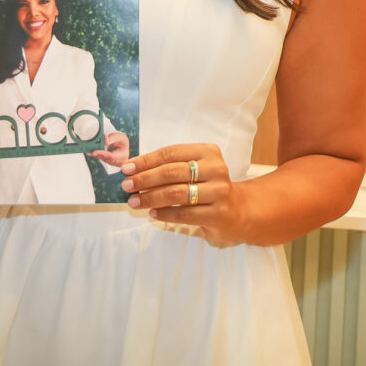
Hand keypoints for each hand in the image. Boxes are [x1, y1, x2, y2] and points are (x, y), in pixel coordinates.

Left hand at [88, 131, 129, 165]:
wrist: (123, 145)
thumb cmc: (122, 141)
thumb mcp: (120, 137)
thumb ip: (112, 138)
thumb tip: (105, 141)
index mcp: (123, 156)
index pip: (111, 156)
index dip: (102, 154)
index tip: (94, 152)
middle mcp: (118, 162)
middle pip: (106, 158)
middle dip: (97, 154)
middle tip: (89, 151)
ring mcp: (113, 163)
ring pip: (103, 159)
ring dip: (96, 154)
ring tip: (88, 151)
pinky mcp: (108, 162)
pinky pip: (102, 158)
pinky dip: (96, 154)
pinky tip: (90, 152)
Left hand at [121, 143, 249, 244]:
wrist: (239, 210)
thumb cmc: (209, 186)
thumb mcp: (195, 169)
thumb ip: (170, 167)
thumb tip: (134, 171)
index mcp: (208, 151)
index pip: (171, 153)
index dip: (146, 160)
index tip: (126, 168)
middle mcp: (215, 169)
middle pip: (172, 172)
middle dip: (145, 179)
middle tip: (126, 186)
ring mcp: (218, 191)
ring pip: (176, 193)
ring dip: (151, 198)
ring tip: (134, 202)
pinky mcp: (217, 213)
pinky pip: (184, 214)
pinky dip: (165, 214)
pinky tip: (152, 213)